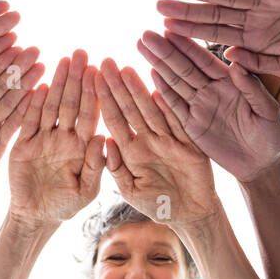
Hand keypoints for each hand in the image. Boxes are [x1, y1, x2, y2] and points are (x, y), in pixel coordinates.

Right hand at [8, 50, 104, 226]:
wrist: (35, 217)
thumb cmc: (66, 205)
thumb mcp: (85, 191)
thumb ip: (95, 166)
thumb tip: (104, 138)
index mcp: (83, 146)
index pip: (91, 114)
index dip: (95, 92)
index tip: (100, 70)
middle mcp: (64, 137)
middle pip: (71, 102)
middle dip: (76, 78)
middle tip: (81, 52)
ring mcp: (43, 138)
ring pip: (51, 106)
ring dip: (56, 83)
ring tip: (61, 60)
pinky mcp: (23, 144)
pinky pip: (28, 120)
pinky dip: (32, 104)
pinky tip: (38, 85)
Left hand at [95, 59, 220, 229]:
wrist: (189, 215)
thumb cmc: (157, 204)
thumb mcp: (131, 191)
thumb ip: (117, 169)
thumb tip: (103, 141)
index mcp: (131, 150)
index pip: (113, 120)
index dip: (103, 100)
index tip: (90, 80)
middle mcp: (147, 140)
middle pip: (129, 109)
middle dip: (117, 86)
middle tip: (104, 63)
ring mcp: (168, 140)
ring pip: (150, 111)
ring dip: (138, 90)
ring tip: (126, 70)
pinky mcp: (188, 145)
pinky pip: (177, 123)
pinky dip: (169, 107)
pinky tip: (159, 89)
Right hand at [135, 31, 279, 184]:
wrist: (260, 165)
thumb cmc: (269, 135)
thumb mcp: (267, 111)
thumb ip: (252, 88)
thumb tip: (236, 64)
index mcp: (230, 81)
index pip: (205, 60)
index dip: (187, 45)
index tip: (170, 28)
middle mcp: (211, 89)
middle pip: (185, 67)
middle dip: (165, 50)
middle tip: (146, 34)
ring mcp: (200, 106)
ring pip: (175, 82)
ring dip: (158, 65)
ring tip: (142, 47)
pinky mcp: (192, 125)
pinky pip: (175, 106)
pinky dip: (163, 91)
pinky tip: (150, 75)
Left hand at [157, 0, 279, 80]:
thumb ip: (261, 64)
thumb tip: (229, 55)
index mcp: (251, 39)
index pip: (213, 35)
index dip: (190, 32)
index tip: (166, 30)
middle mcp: (253, 19)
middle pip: (214, 14)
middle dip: (187, 10)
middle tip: (159, 5)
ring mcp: (267, 2)